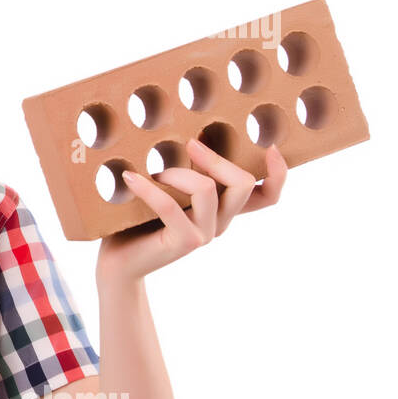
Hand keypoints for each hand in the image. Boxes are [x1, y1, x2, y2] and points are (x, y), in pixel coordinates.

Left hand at [96, 138, 287, 283]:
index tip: (271, 148)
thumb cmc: (139, 221)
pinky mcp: (184, 242)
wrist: (119, 263)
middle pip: (242, 183)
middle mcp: (220, 223)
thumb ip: (188, 169)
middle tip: (189, 144)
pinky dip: (148, 188)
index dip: (278, 174)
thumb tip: (199, 135)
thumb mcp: (167, 189)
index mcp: (222, 210)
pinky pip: (170, 206)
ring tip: (149, 173)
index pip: (266, 197)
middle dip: (216, 157)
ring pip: (207, 188)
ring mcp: (205, 234)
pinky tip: (129, 178)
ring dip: (176, 173)